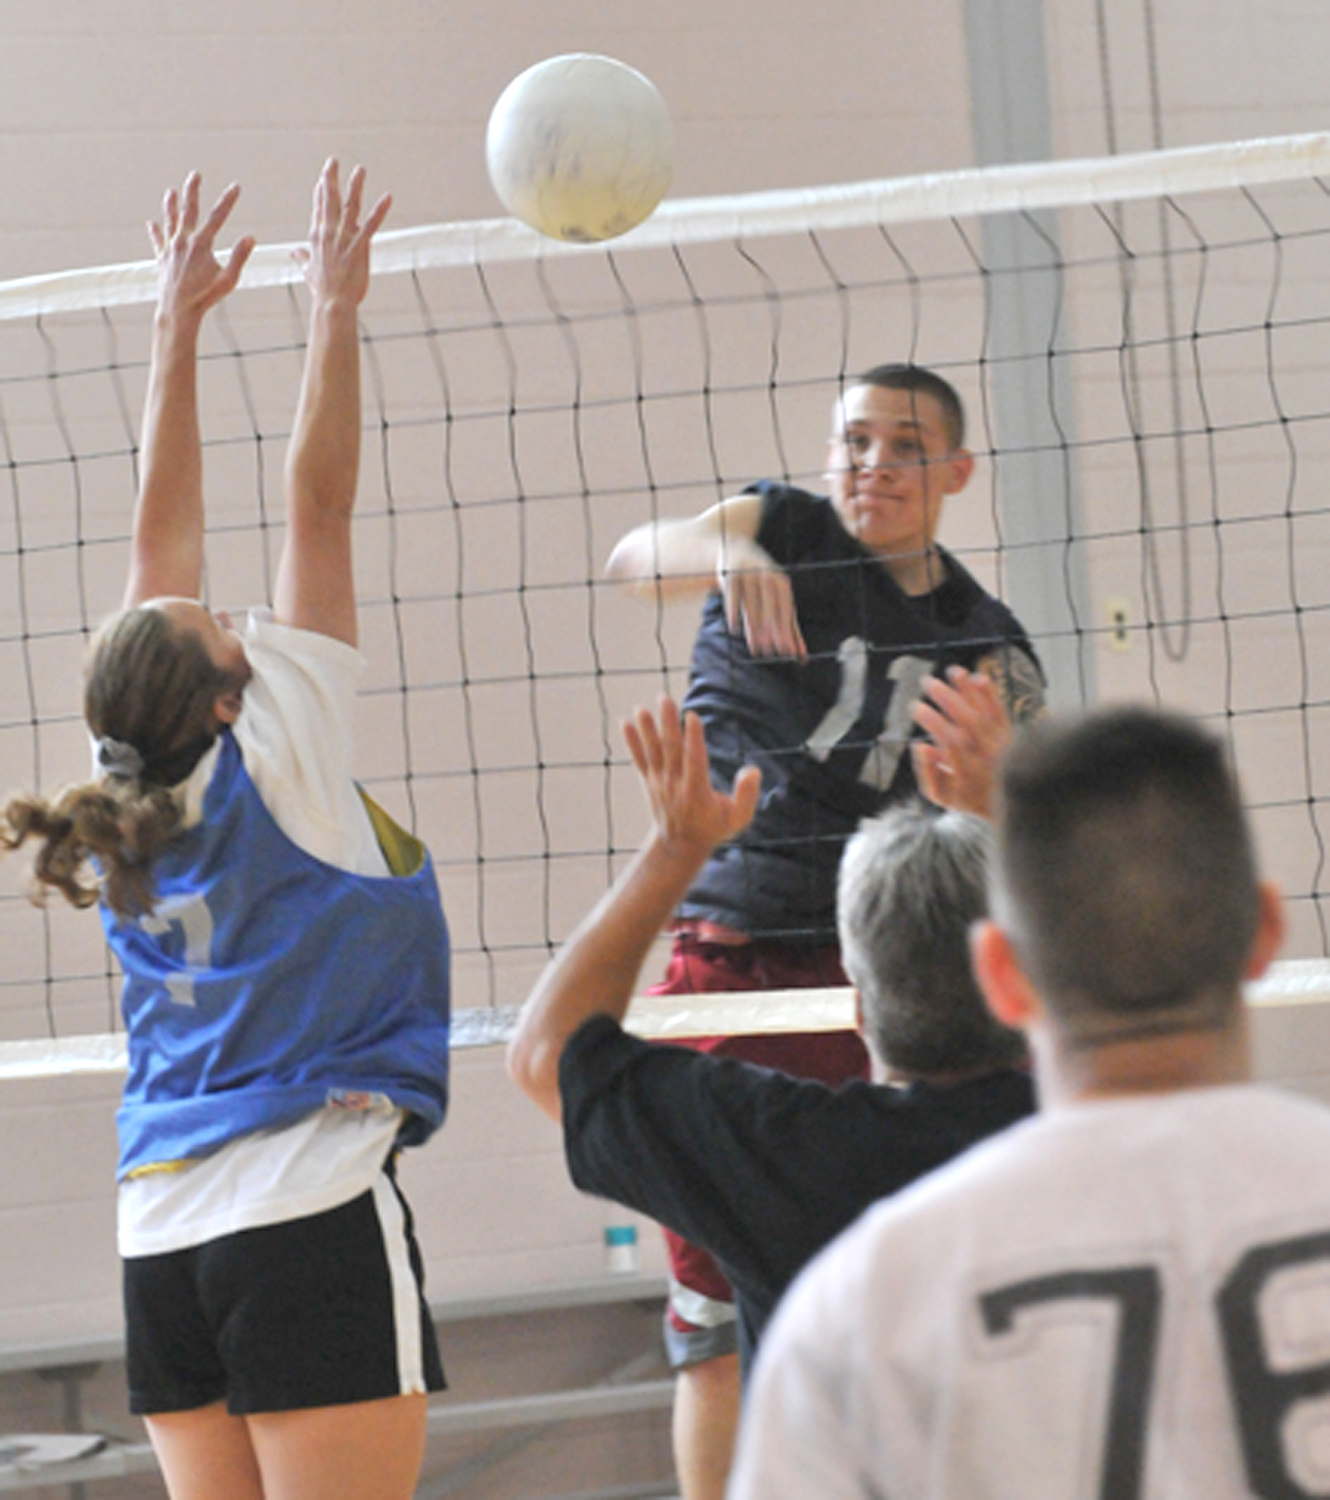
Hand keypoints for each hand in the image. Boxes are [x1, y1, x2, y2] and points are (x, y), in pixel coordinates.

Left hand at [147, 173, 254, 326]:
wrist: (178, 310)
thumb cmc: (205, 297)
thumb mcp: (228, 280)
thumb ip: (239, 257)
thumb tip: (251, 238)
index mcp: (201, 243)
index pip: (218, 216)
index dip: (228, 200)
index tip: (236, 187)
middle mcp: (183, 241)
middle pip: (188, 210)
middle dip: (192, 191)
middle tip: (195, 175)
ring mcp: (170, 248)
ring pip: (169, 221)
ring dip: (170, 205)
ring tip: (170, 192)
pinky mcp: (162, 259)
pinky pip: (158, 241)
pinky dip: (155, 232)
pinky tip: (151, 224)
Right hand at [291, 158, 390, 309]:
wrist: (332, 304)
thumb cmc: (322, 291)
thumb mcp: (308, 271)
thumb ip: (301, 258)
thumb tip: (293, 252)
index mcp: (317, 238)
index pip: (318, 209)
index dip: (320, 192)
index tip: (322, 177)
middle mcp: (328, 234)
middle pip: (329, 201)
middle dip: (331, 179)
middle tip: (333, 161)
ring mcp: (344, 239)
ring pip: (350, 207)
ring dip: (355, 186)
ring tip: (360, 170)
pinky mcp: (359, 247)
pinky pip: (371, 224)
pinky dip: (380, 210)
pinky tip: (387, 198)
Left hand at [623, 696, 761, 859]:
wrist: (680, 846)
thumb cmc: (713, 828)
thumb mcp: (738, 819)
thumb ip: (746, 796)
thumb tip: (752, 770)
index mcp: (697, 791)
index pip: (694, 760)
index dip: (693, 738)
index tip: (691, 716)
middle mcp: (675, 784)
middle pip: (671, 750)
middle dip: (668, 724)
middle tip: (665, 699)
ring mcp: (660, 782)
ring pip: (654, 752)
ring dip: (647, 729)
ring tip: (641, 708)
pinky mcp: (650, 782)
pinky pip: (640, 760)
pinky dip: (632, 742)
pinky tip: (625, 723)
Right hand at [718, 540, 806, 658]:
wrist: (735, 550)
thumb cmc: (759, 582)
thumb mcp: (776, 600)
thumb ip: (789, 626)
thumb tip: (802, 656)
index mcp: (781, 582)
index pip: (786, 609)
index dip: (787, 630)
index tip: (787, 651)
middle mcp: (766, 576)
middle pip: (771, 608)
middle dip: (772, 631)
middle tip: (772, 653)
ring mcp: (748, 574)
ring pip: (752, 605)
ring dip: (754, 628)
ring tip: (756, 648)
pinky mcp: (730, 575)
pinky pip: (733, 597)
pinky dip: (734, 613)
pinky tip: (735, 630)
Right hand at [910, 665, 1010, 817]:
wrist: (1009, 802)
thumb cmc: (970, 798)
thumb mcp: (942, 796)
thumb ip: (928, 773)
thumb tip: (920, 746)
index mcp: (965, 769)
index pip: (948, 739)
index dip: (931, 721)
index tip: (915, 707)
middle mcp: (984, 754)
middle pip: (966, 720)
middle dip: (946, 698)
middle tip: (927, 681)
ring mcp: (998, 742)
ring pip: (983, 712)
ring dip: (968, 690)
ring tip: (953, 670)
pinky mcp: (1008, 734)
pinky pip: (1000, 711)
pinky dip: (991, 694)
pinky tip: (979, 678)